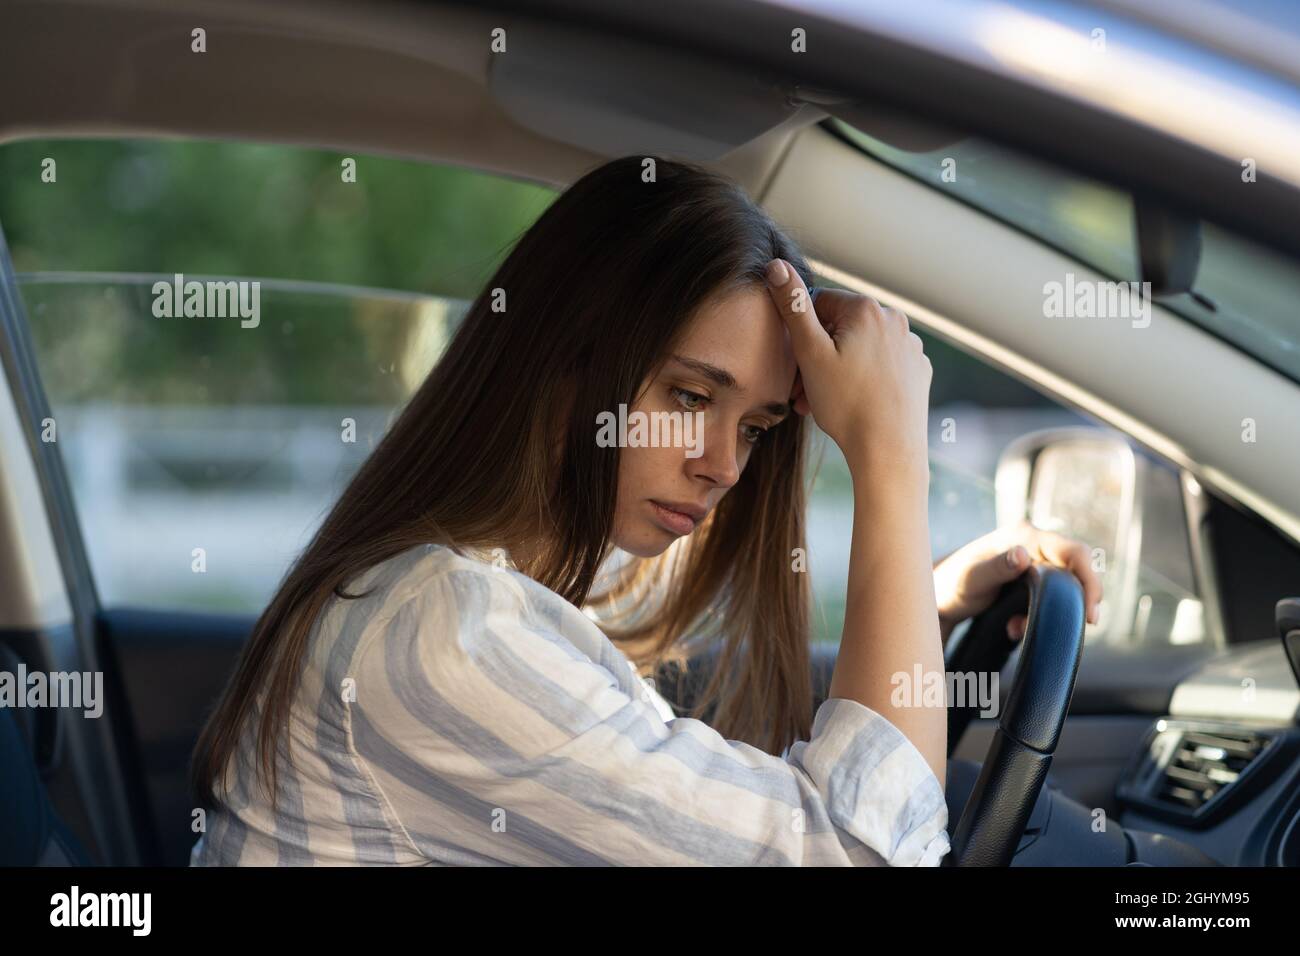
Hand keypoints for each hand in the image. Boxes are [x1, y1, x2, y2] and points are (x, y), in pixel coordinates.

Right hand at [765, 259, 930, 484]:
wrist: (888, 450)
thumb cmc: (847, 403)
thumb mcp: (810, 353)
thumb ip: (793, 306)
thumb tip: (776, 265)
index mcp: (867, 309)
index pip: (820, 303)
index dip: (802, 334)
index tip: (797, 365)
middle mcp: (895, 320)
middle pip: (841, 328)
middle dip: (818, 356)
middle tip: (802, 391)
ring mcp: (911, 346)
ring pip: (861, 348)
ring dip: (837, 369)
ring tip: (822, 402)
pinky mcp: (918, 370)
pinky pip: (882, 365)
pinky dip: (863, 379)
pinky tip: (853, 403)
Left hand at [932, 520, 1103, 642]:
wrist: (938, 594)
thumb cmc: (951, 583)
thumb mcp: (971, 578)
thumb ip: (996, 567)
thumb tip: (1023, 555)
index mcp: (1024, 536)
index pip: (1074, 552)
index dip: (1090, 580)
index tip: (1090, 613)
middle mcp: (1033, 544)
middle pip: (1078, 568)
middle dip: (1077, 600)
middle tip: (1077, 627)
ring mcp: (1033, 561)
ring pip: (1065, 585)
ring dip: (1054, 611)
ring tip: (1019, 628)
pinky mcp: (1030, 578)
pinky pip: (1050, 596)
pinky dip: (1038, 616)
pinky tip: (1014, 628)